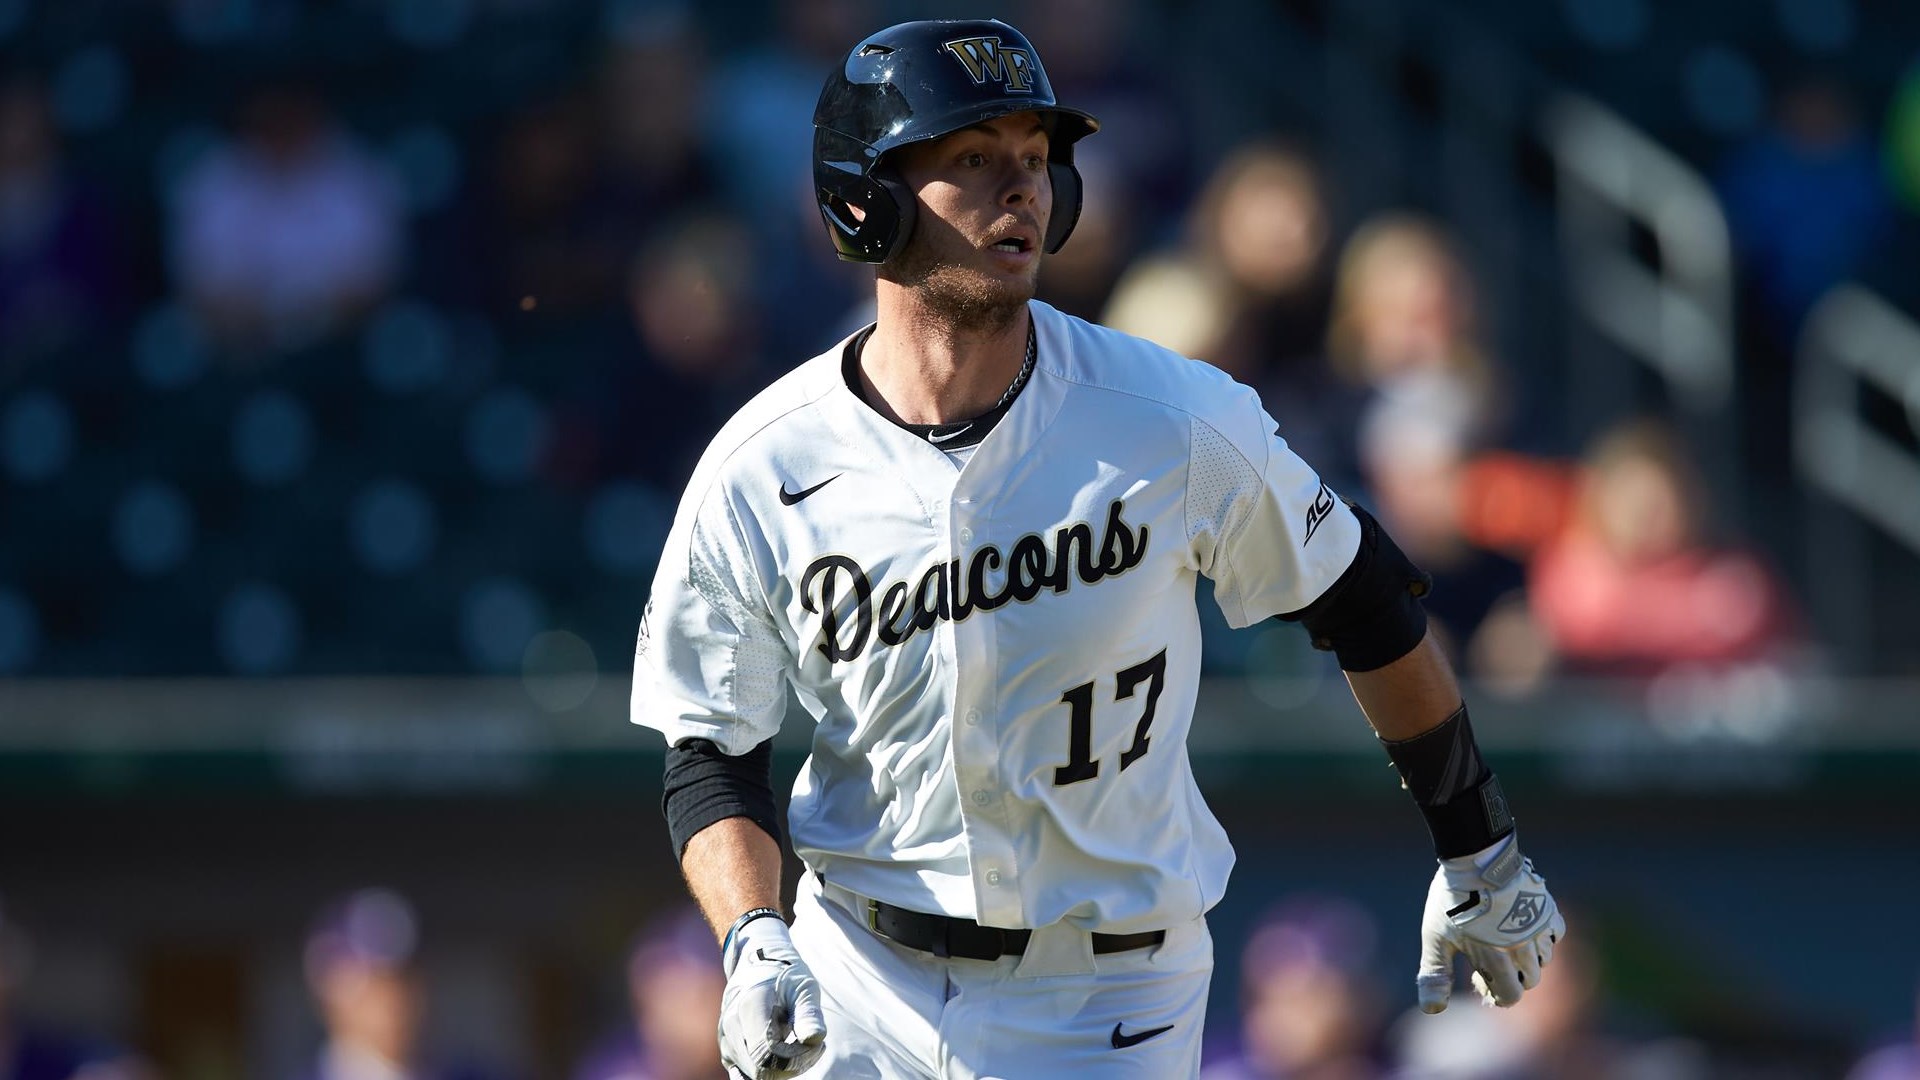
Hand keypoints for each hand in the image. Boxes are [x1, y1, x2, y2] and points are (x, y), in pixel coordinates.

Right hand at [719, 914, 826, 1078]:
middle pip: (761, 1069)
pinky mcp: (727, 1052)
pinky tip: (784, 1057)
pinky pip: (745, 1077)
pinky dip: (767, 1074)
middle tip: (813, 1046)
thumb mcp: (803, 988)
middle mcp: (731, 1026)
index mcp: (750, 1006)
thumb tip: (815, 1038)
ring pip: (754, 1075)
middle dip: (793, 1066)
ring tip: (799, 1045)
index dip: (798, 1057)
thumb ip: (809, 1013)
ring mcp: (726, 1040)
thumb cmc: (785, 977)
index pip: (769, 1053)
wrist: (757, 969)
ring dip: (782, 1070)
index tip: (819, 1044)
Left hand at [1415, 834, 1564, 1011]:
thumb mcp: (1435, 938)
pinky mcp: (1547, 908)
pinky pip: (1556, 933)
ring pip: (1544, 959)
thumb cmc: (1451, 899)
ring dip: (1528, 958)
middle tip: (1490, 959)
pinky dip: (1545, 936)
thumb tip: (1432, 1009)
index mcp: (1495, 959)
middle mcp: (1522, 948)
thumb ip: (1435, 975)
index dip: (1494, 994)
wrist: (1475, 857)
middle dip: (1510, 976)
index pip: (1510, 996)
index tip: (1478, 978)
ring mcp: (1537, 928)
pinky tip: (1525, 926)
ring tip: (1505, 941)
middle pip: (1529, 980)